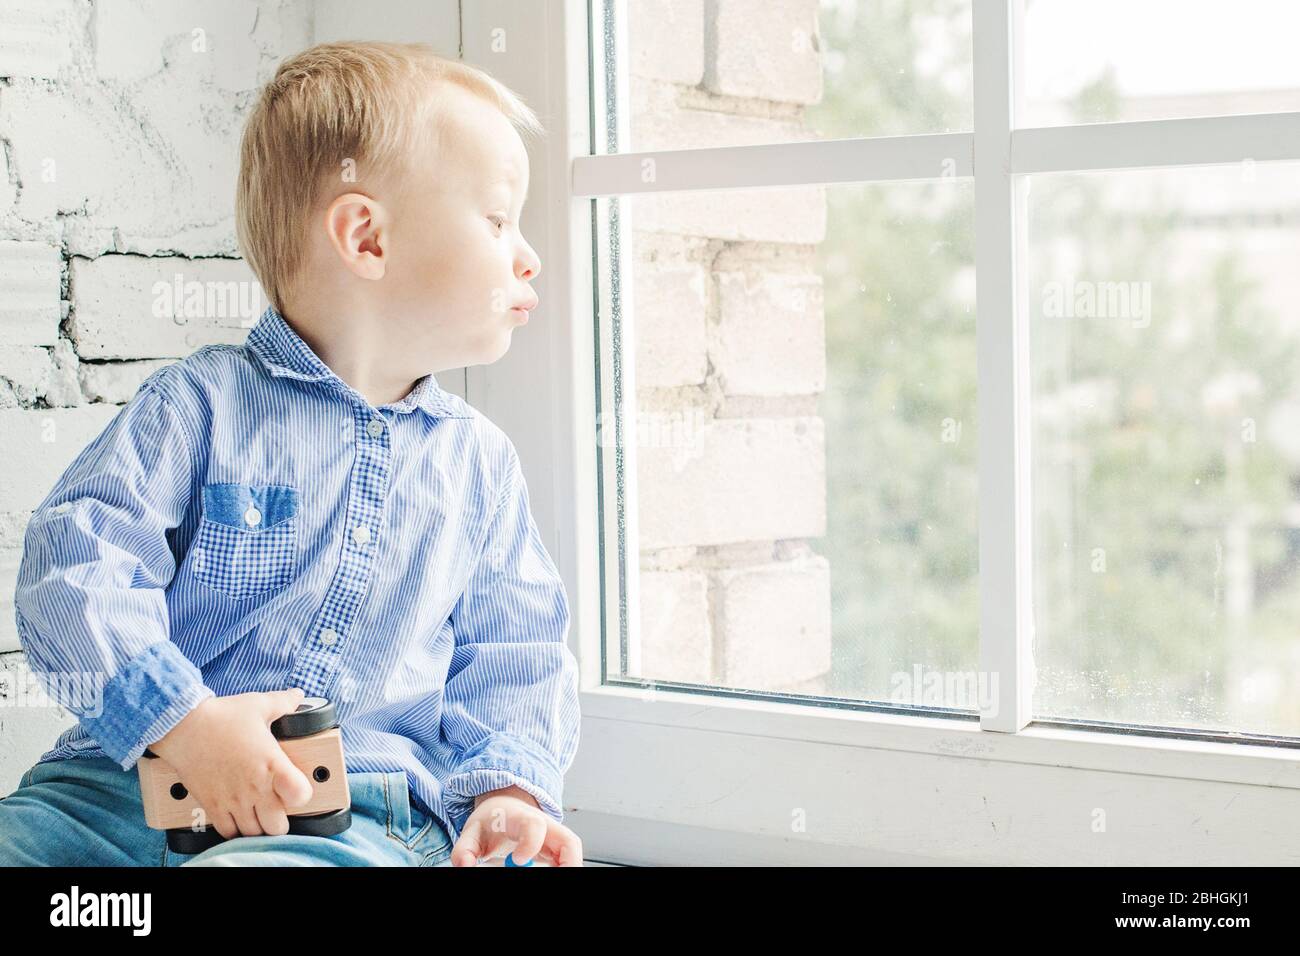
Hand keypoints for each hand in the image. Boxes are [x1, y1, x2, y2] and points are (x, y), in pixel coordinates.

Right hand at [146, 688, 315, 839]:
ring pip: (252, 833)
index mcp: (272, 764)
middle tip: (275, 806)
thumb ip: (284, 702)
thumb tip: (298, 695)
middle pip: (277, 826)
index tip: (296, 788)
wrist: (182, 726)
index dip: (303, 794)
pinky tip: (236, 816)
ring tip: (256, 812)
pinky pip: (227, 832)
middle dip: (279, 819)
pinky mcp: (211, 805)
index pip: (300, 795)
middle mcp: (254, 787)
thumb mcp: (259, 704)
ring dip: (257, 825)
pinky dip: (234, 829)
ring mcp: (232, 800)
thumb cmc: (222, 715)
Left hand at [450, 784, 583, 865]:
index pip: (533, 825)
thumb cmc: (492, 821)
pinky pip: (569, 859)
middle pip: (568, 841)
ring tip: (558, 877)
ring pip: (573, 852)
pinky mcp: (558, 849)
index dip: (530, 843)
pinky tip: (554, 874)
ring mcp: (554, 837)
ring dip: (570, 866)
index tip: (518, 860)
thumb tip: (464, 867)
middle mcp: (545, 825)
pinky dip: (565, 867)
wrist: (505, 810)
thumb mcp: (472, 831)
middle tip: (557, 877)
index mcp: (521, 817)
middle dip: (568, 863)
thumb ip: (464, 849)